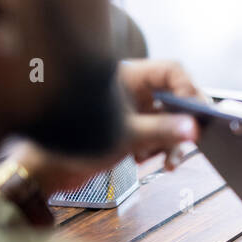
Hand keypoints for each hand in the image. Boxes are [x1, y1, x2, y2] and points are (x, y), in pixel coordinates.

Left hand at [12, 58, 203, 196]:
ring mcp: (133, 108)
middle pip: (176, 96)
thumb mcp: (124, 136)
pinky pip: (159, 132)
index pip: (172, 71)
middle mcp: (133, 89)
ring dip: (174, 141)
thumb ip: (163, 130)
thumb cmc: (69, 143)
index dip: (190, 89)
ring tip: (169, 160)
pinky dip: (162, 148)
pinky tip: (154, 160)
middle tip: (195, 138)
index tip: (197, 113)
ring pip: (170, 118)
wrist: (44, 169)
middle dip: (185, 121)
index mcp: (128, 77)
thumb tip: (194, 128)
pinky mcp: (131, 126)